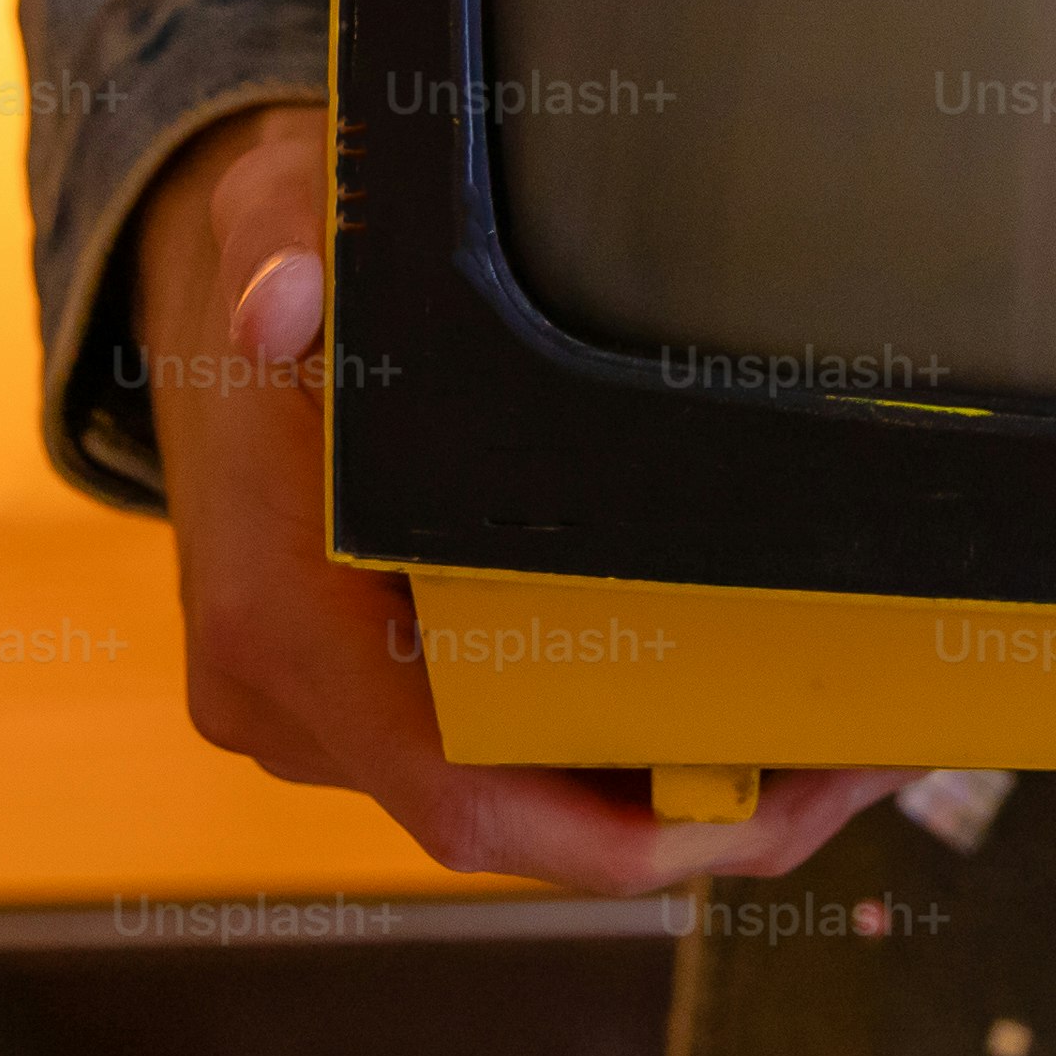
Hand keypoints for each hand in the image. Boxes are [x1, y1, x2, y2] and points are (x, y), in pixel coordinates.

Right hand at [136, 99, 911, 890]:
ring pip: (514, 793)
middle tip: (863, 766)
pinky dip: (608, 744)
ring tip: (839, 744)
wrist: (192, 279)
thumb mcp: (279, 220)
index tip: (772, 815)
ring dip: (664, 788)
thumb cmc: (267, 255)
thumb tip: (284, 304)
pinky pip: (494, 746)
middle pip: (517, 817)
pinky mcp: (353, 692)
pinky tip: (733, 708)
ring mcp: (317, 709)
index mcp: (278, 621)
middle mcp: (289, 699)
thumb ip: (288, 255)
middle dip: (694, 817)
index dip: (624, 835)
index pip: (460, 797)